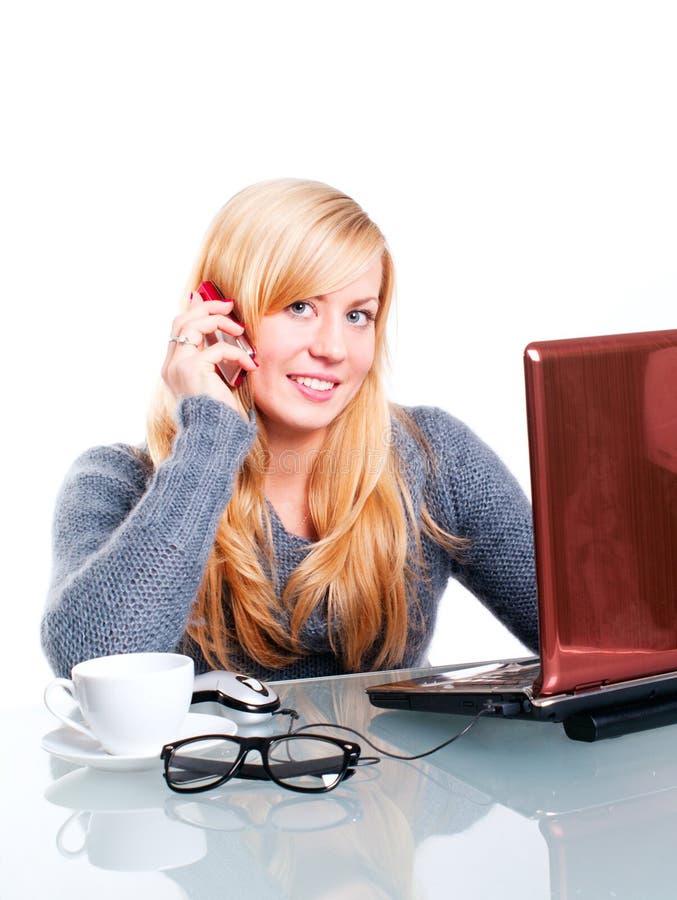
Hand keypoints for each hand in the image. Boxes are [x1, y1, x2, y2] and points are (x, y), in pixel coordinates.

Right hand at [161, 292, 257, 415]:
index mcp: (173, 368)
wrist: (214, 437)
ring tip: (240, 330)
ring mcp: (179, 366)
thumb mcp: (215, 384)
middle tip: (228, 305)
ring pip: (194, 325)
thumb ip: (214, 362)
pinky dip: (237, 353)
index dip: (195, 312)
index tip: (212, 302)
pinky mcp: (194, 369)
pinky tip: (250, 364)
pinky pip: (218, 348)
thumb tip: (224, 341)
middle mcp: (171, 365)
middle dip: (206, 307)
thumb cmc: (219, 415)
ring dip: (220, 321)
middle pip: (182, 321)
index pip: (178, 330)